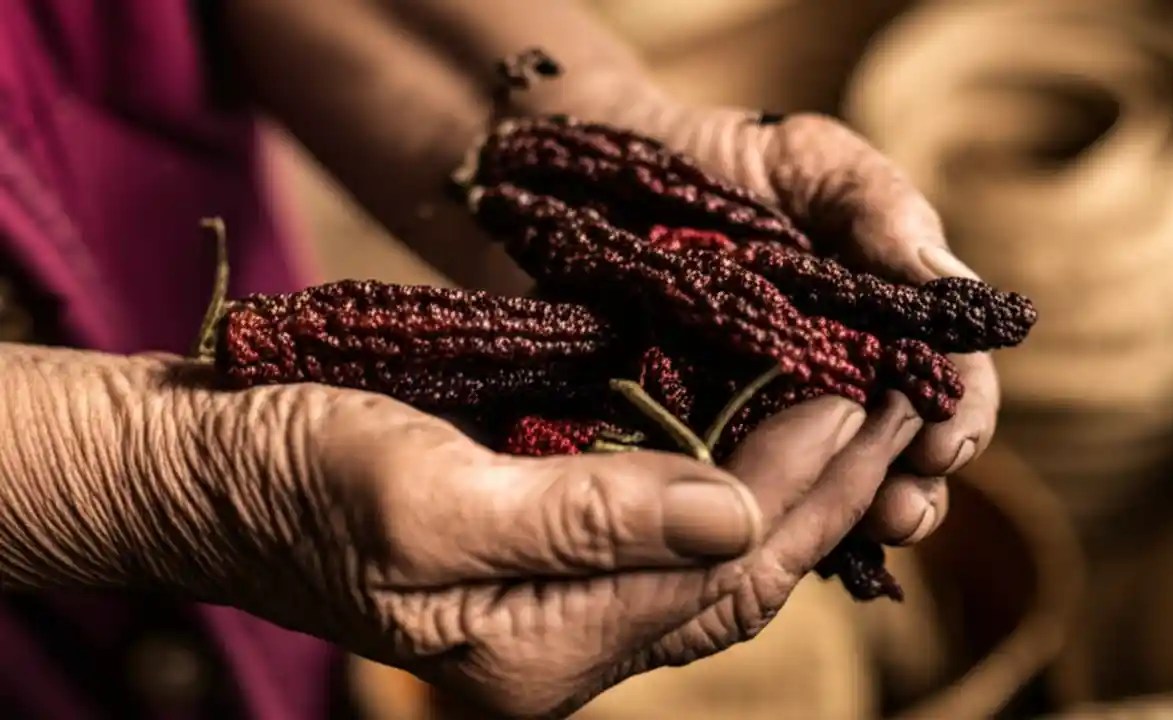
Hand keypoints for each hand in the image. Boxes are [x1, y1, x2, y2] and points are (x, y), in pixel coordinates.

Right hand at [0, 347, 916, 718]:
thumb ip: (581, 519)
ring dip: (798, 476)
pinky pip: (671, 527)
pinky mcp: (545, 554)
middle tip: (902, 388)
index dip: (807, 474)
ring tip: (866, 399)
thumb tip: (737, 517)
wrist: (207, 469)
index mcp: (544, 651)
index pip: (723, 567)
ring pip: (720, 554)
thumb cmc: (291, 479)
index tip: (869, 385)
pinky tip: (773, 425)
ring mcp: (559, 604)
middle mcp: (568, 645)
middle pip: (743, 570)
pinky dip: (734, 474)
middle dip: (832, 479)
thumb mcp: (423, 497)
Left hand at [569, 89, 995, 547]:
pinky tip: (751, 524)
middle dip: (909, 491)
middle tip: (902, 510)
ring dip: (842, 518)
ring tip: (853, 527)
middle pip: (889, 458)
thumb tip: (955, 288)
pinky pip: (717, 495)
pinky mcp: (673, 444)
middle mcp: (824, 388)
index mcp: (875, 328)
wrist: (590, 167)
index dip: (959, 417)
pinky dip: (741, 514)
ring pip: (811, 491)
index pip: (945, 384)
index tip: (945, 442)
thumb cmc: (716, 159)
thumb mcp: (808, 160)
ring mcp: (750, 423)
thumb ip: (880, 209)